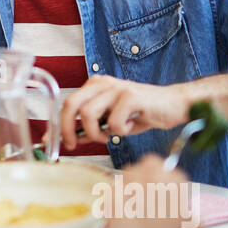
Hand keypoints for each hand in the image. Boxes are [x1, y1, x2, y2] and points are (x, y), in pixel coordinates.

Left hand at [59, 74, 190, 151]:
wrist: (173, 105)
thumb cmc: (142, 113)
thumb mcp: (112, 122)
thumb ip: (91, 127)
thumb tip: (70, 138)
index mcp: (95, 85)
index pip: (68, 103)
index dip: (58, 124)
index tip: (54, 142)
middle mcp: (103, 82)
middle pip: (71, 104)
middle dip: (68, 129)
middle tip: (75, 145)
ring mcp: (116, 87)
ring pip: (88, 114)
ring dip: (97, 133)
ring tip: (111, 135)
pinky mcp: (131, 96)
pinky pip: (113, 122)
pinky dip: (120, 131)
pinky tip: (130, 126)